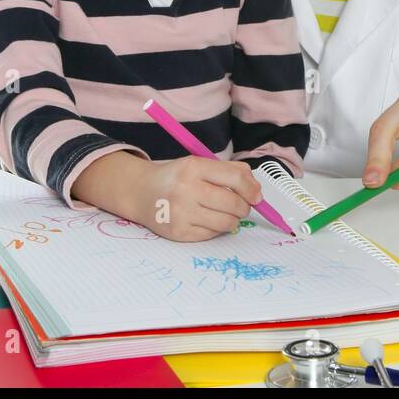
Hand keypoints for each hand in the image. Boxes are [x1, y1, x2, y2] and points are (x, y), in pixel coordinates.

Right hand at [135, 156, 263, 241]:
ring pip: (227, 223)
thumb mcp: (198, 164)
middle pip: (234, 204)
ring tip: (223, 213)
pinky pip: (212, 234)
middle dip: (244, 207)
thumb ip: (229, 170)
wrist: (142, 193)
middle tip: (240, 205)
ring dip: (232, 219)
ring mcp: (181, 213)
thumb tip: (256, 189)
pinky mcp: (179, 232)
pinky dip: (215, 228)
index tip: (256, 195)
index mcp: (193, 167)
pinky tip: (206, 219)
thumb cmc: (176, 178)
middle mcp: (186, 189)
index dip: (252, 188)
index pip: (235, 177)